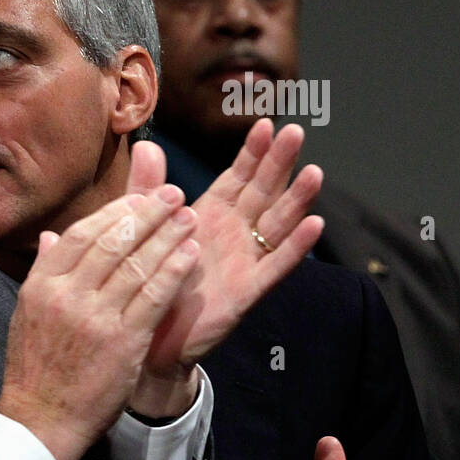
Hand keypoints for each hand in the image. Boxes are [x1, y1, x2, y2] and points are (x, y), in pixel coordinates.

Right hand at [0, 186, 199, 459]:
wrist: (41, 417)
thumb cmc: (36, 368)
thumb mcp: (27, 313)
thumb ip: (44, 272)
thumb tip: (52, 236)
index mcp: (41, 284)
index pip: (81, 233)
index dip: (115, 212)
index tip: (140, 199)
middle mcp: (66, 294)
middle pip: (113, 241)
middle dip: (148, 213)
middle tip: (173, 195)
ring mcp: (94, 316)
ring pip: (137, 264)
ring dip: (167, 236)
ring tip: (188, 218)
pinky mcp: (122, 340)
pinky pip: (153, 296)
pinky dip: (174, 271)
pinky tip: (190, 254)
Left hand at [128, 119, 323, 375]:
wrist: (146, 336)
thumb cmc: (148, 280)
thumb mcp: (145, 229)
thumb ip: (148, 189)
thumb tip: (147, 144)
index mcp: (209, 216)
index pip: (236, 177)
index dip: (251, 153)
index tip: (264, 124)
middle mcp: (233, 234)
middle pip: (263, 192)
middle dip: (279, 163)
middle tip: (296, 133)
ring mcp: (244, 261)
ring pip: (276, 224)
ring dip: (296, 200)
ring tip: (314, 172)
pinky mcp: (247, 291)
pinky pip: (275, 266)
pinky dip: (295, 247)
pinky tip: (314, 226)